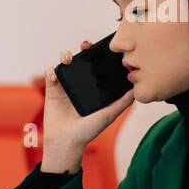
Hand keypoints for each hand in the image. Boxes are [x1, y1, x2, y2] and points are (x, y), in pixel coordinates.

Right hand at [40, 39, 134, 172]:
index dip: (99, 56)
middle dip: (83, 50)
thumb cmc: (87, 132)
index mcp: (93, 88)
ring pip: (65, 64)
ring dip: (66, 56)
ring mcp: (65, 86)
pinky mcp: (52, 90)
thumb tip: (137, 91)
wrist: (66, 142)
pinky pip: (50, 74)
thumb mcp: (108, 115)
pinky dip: (51, 70)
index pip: (97, 67)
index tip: (103, 49)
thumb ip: (122, 103)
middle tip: (85, 45)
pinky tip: (55, 74)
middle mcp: (80, 85)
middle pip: (81, 61)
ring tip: (68, 57)